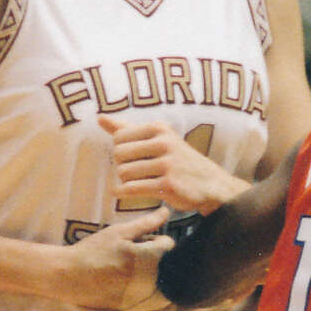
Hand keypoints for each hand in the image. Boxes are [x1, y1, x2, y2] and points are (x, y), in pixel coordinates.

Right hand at [59, 207, 174, 310]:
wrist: (69, 276)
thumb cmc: (94, 250)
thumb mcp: (119, 232)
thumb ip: (146, 223)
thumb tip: (167, 212)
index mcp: (149, 258)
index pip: (169, 244)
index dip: (155, 239)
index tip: (140, 241)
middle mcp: (150, 280)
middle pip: (165, 263)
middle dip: (154, 257)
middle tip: (131, 254)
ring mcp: (142, 296)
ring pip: (158, 279)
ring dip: (148, 272)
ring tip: (125, 267)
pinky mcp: (133, 306)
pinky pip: (147, 294)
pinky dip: (139, 286)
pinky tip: (121, 280)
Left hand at [99, 114, 247, 213]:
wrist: (210, 184)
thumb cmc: (178, 160)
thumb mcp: (158, 138)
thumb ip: (127, 128)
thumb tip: (99, 117)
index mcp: (159, 128)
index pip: (119, 138)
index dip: (120, 151)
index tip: (132, 158)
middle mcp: (164, 143)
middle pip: (119, 155)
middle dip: (121, 166)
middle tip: (134, 172)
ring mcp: (167, 164)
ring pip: (124, 173)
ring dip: (125, 181)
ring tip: (137, 182)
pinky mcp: (167, 185)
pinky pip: (132, 189)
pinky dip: (122, 193)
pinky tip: (121, 193)